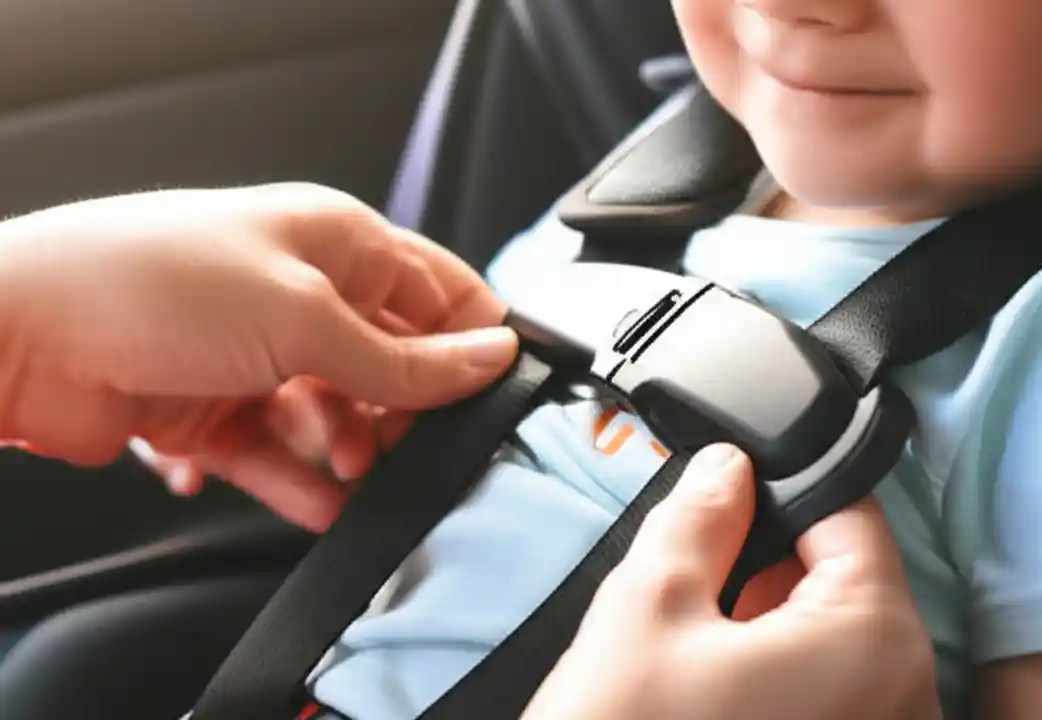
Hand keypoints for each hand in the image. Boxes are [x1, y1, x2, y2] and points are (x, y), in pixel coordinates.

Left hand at [0, 183, 517, 530]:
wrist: (20, 334)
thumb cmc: (149, 281)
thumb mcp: (304, 317)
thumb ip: (404, 357)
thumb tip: (490, 358)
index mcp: (336, 241)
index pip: (439, 291)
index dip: (473, 343)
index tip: (494, 395)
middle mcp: (304, 294)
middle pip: (395, 362)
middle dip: (412, 409)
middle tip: (417, 443)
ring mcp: (260, 354)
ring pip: (343, 415)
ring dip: (356, 450)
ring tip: (354, 472)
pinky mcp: (220, 410)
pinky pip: (284, 455)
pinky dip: (303, 485)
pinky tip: (318, 504)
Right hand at [525, 445, 941, 719]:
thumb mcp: (648, 607)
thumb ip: (698, 517)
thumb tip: (729, 468)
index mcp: (874, 638)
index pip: (850, 513)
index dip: (781, 491)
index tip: (725, 500)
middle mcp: (908, 695)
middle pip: (845, 580)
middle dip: (769, 568)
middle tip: (696, 595)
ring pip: (833, 639)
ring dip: (768, 627)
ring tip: (697, 660)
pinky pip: (830, 693)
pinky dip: (778, 681)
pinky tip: (714, 701)